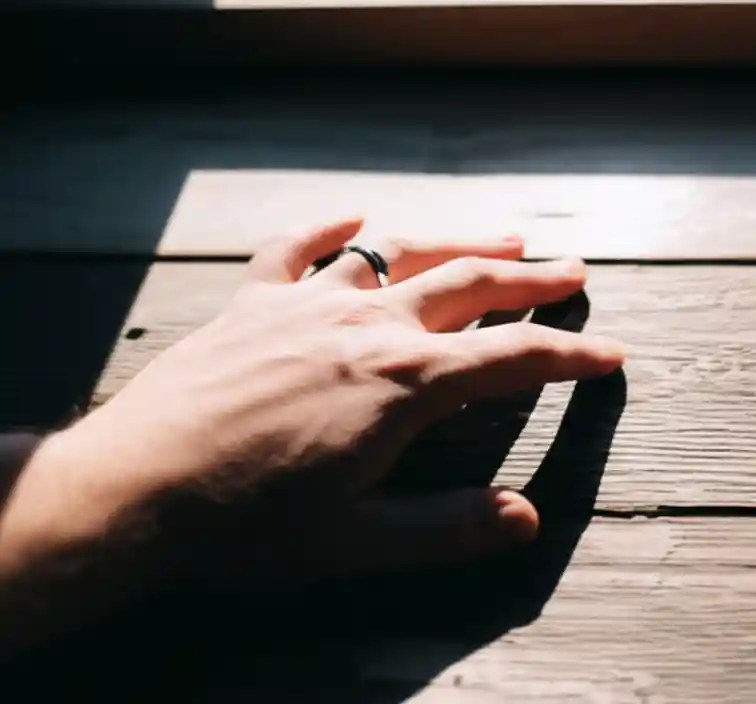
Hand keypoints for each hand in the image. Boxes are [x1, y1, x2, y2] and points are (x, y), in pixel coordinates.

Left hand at [0, 219, 622, 647]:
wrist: (135, 486)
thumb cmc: (248, 523)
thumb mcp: (358, 543)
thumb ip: (449, 530)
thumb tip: (526, 517)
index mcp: (405, 384)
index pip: (512, 358)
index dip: (571, 355)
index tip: (612, 354)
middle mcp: (367, 326)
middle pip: (469, 287)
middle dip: (531, 280)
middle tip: (573, 270)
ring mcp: (308, 305)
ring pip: (402, 255)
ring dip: (458, 243)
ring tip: (503, 235)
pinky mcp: (253, 303)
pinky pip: (299, 249)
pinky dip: (330, 230)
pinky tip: (355, 219)